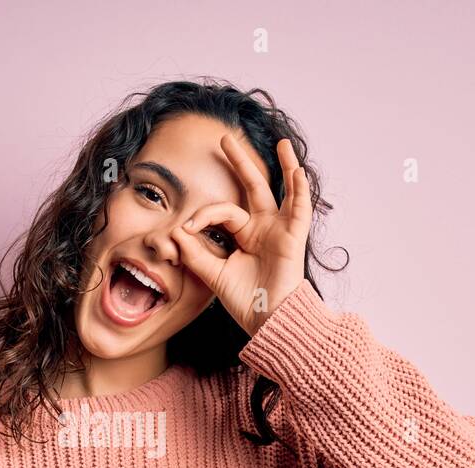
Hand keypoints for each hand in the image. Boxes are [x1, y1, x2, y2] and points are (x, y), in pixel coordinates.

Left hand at [170, 134, 310, 335]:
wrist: (268, 320)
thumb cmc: (245, 301)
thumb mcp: (213, 275)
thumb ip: (194, 254)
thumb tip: (174, 232)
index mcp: (244, 235)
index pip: (222, 212)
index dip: (202, 216)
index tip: (186, 228)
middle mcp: (263, 228)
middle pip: (251, 188)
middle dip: (239, 163)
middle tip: (224, 140)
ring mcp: (280, 230)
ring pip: (283, 191)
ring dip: (285, 166)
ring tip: (282, 144)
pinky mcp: (294, 237)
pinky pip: (300, 208)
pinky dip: (299, 189)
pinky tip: (297, 170)